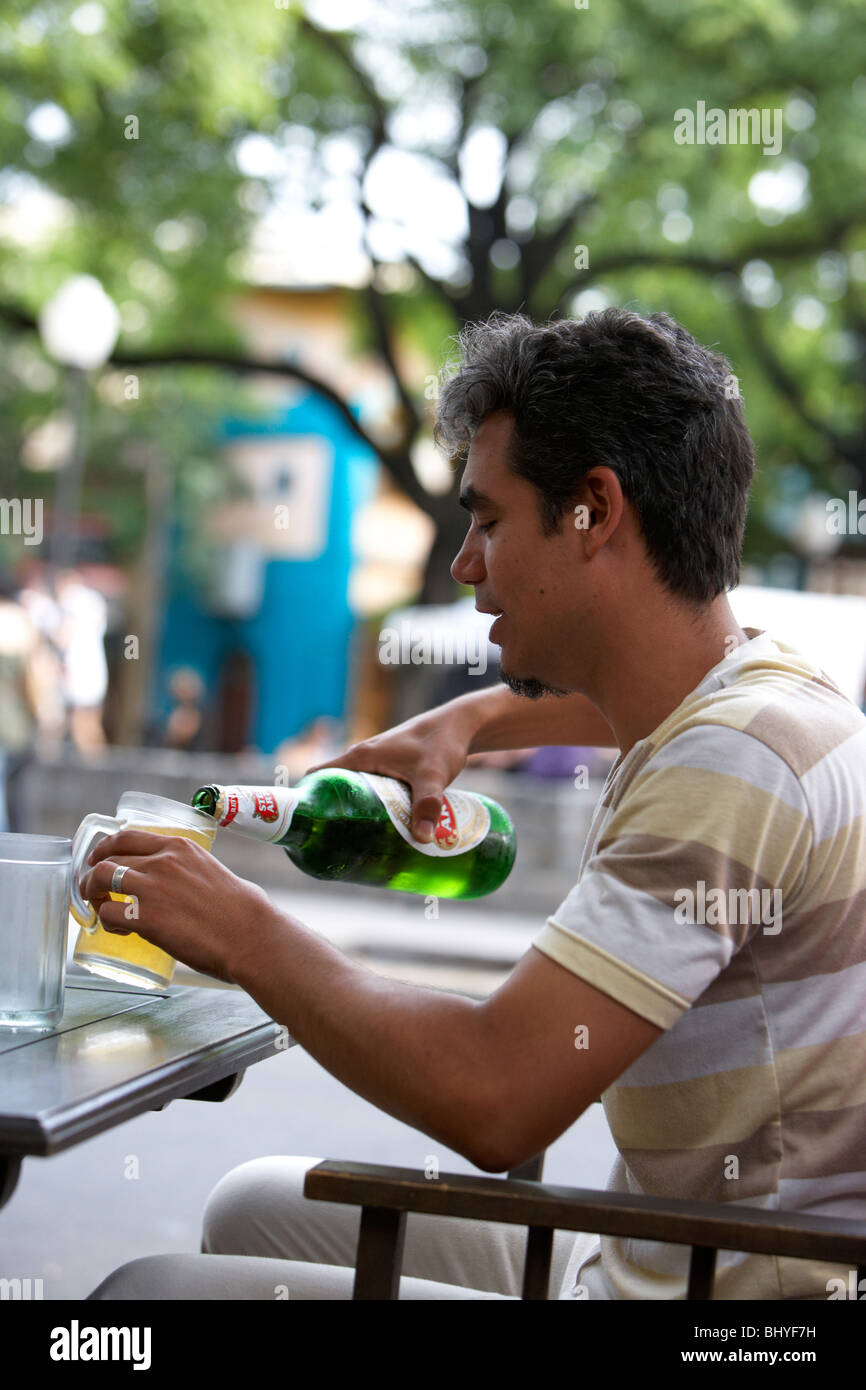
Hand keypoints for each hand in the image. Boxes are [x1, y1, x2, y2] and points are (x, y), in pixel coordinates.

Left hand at [77, 830, 277, 984]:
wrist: (251, 937)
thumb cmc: (245, 911)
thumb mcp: (215, 872)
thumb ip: (194, 871)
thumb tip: (192, 885)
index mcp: (180, 846)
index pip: (128, 837)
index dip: (106, 848)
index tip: (99, 859)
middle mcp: (163, 861)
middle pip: (107, 857)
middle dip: (92, 873)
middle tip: (92, 888)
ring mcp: (152, 888)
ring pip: (99, 879)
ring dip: (91, 894)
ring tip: (98, 908)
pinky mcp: (146, 917)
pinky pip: (108, 913)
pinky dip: (106, 922)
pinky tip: (119, 930)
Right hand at [305, 701, 479, 841]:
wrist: (460, 725)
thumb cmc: (441, 742)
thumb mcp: (432, 776)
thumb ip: (427, 806)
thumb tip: (423, 839)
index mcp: (360, 756)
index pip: (318, 775)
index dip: (308, 797)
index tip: (309, 826)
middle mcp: (363, 758)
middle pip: (337, 788)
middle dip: (335, 815)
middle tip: (339, 845)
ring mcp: (377, 763)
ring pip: (357, 791)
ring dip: (357, 813)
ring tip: (359, 843)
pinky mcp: (390, 768)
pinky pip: (372, 790)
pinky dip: (373, 807)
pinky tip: (384, 828)